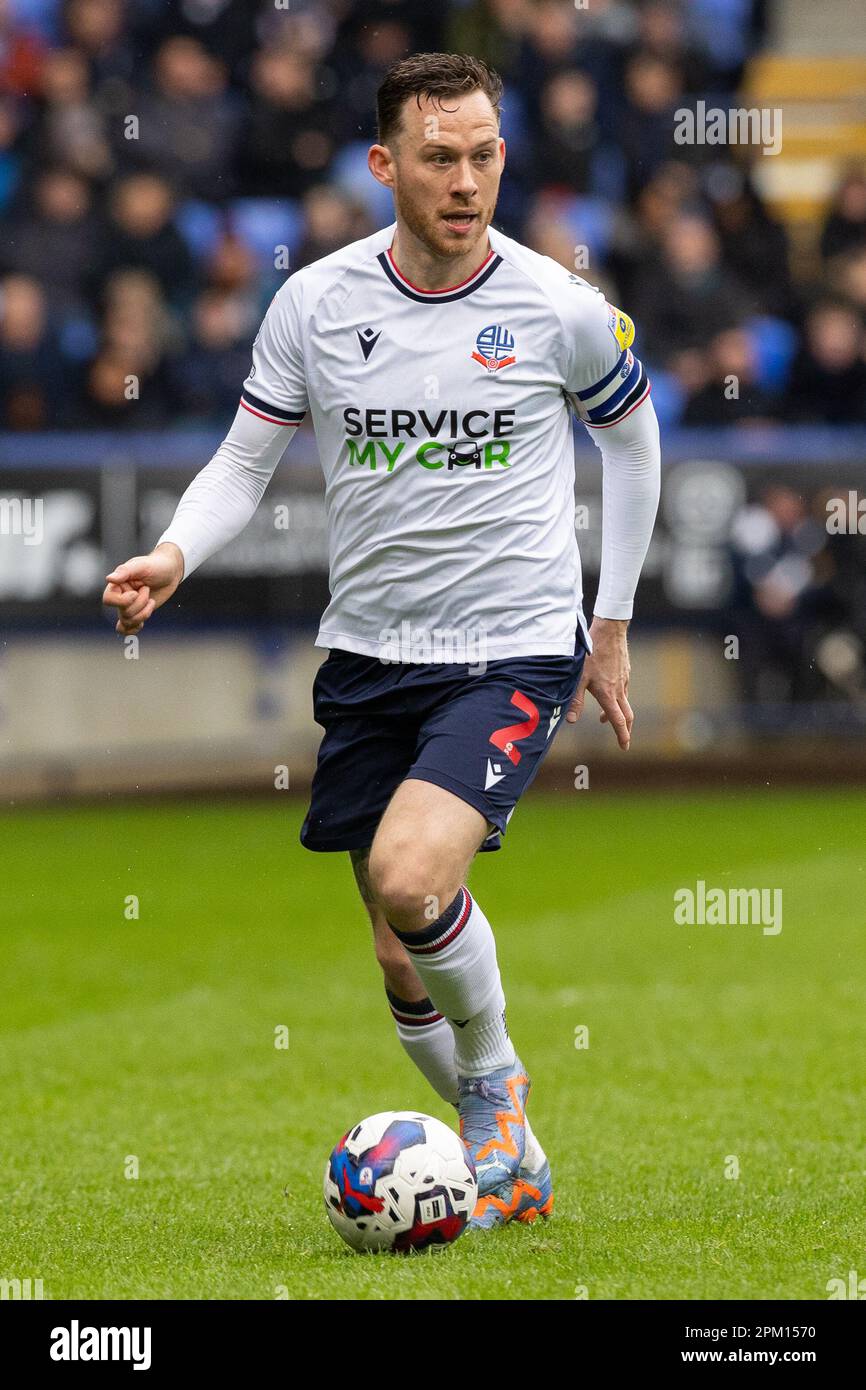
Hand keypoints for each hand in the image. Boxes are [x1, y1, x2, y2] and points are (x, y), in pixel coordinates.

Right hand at [102, 543, 183, 634]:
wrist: (170, 571)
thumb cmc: (155, 565)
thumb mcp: (142, 565)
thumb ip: (125, 571)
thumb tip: (109, 579)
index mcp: (117, 584)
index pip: (108, 600)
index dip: (123, 601)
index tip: (136, 592)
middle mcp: (120, 596)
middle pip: (123, 612)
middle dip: (140, 604)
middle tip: (147, 589)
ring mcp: (128, 606)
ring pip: (128, 622)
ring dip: (144, 614)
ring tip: (151, 600)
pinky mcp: (138, 613)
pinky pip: (127, 629)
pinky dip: (134, 629)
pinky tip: (142, 622)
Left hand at [567, 616, 633, 749]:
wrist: (609, 631)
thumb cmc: (591, 653)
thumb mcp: (578, 678)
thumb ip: (575, 700)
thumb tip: (571, 721)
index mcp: (608, 694)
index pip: (618, 720)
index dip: (622, 735)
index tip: (625, 746)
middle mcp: (619, 689)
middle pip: (627, 715)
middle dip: (626, 729)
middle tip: (623, 739)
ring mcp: (624, 680)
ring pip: (625, 702)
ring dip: (619, 713)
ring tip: (607, 719)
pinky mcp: (625, 672)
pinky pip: (624, 690)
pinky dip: (618, 699)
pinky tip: (609, 694)